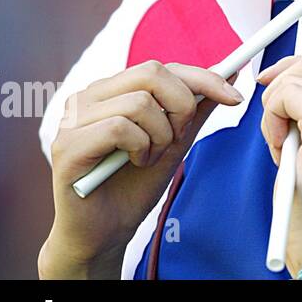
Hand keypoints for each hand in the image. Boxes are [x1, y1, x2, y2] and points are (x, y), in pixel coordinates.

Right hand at [41, 60, 242, 278]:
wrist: (106, 233)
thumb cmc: (135, 186)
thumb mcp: (174, 142)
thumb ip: (195, 109)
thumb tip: (229, 73)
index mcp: (112, 91)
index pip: (162, 68)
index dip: (203, 78)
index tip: (234, 96)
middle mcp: (89, 97)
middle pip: (151, 73)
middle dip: (181, 106)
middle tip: (178, 138)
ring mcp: (72, 119)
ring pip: (139, 102)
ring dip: (159, 136)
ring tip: (149, 158)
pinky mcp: (67, 144)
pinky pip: (119, 127)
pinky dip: (140, 148)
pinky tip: (135, 164)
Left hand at [256, 55, 301, 275]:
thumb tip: (282, 75)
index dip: (295, 67)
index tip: (270, 82)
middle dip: (279, 86)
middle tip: (272, 121)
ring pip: (296, 78)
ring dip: (274, 107)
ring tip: (280, 141)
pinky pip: (287, 96)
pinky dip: (272, 117)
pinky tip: (278, 144)